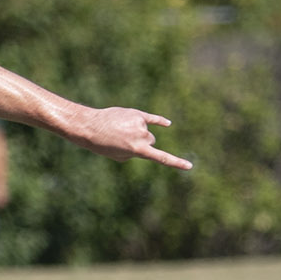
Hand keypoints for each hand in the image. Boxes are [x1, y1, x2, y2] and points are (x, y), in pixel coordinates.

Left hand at [69, 107, 186, 169]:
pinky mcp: (137, 113)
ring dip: (138, 132)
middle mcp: (142, 136)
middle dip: (142, 143)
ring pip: (147, 131)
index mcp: (138, 150)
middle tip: (125, 141)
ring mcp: (140, 124)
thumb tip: (144, 145)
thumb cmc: (101, 144)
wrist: (90, 126)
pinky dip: (159, 121)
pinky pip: (152, 118)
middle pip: (151, 141)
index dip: (176, 163)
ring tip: (120, 130)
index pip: (162, 158)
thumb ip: (134, 153)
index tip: (189, 166)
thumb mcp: (118, 155)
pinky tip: (167, 124)